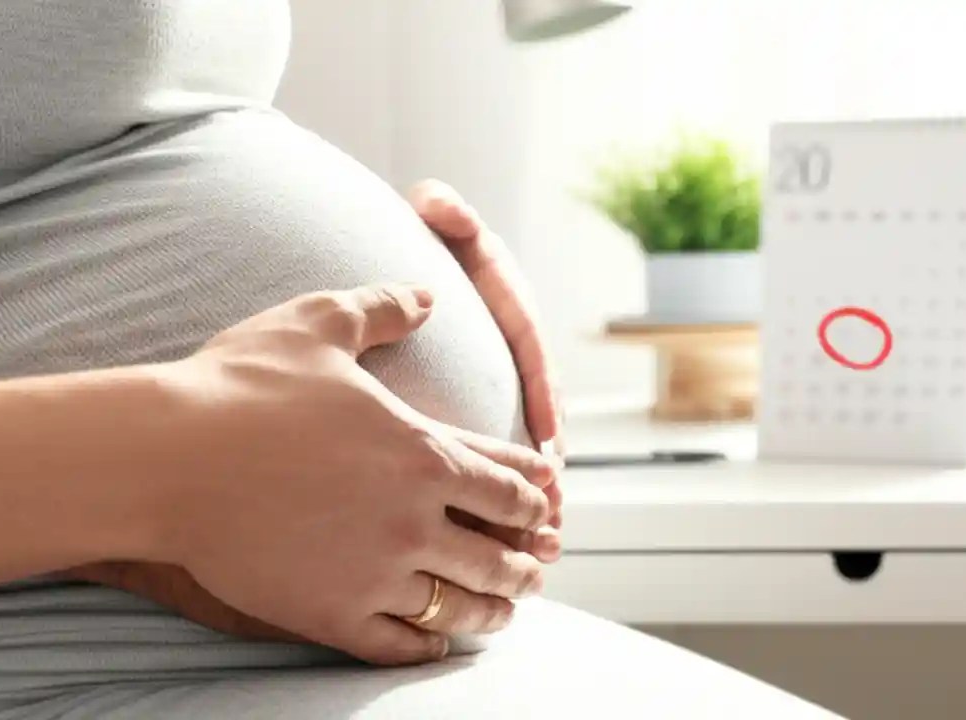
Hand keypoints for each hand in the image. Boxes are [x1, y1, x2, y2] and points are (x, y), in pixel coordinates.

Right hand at [74, 286, 559, 664]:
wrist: (163, 456)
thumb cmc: (237, 384)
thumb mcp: (318, 324)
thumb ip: (383, 307)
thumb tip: (429, 293)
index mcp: (422, 451)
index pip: (511, 486)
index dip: (537, 498)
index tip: (547, 507)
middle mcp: (413, 517)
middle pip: (499, 555)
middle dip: (526, 563)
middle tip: (535, 569)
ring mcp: (374, 571)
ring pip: (460, 607)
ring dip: (492, 611)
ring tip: (501, 613)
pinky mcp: (330, 613)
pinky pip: (399, 645)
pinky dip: (428, 649)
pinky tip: (436, 646)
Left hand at [410, 179, 563, 526]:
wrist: (413, 247)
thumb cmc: (430, 233)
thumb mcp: (440, 216)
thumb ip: (446, 211)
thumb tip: (441, 208)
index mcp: (509, 310)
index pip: (532, 358)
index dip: (543, 403)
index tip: (549, 448)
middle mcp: (511, 352)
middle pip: (536, 414)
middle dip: (543, 468)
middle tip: (552, 515)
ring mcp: (497, 382)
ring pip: (516, 444)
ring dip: (527, 495)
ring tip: (535, 544)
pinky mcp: (476, 405)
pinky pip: (491, 453)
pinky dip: (496, 495)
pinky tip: (492, 540)